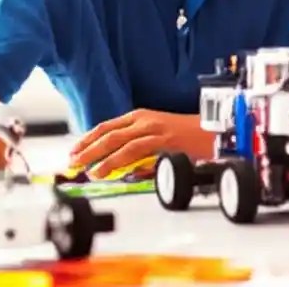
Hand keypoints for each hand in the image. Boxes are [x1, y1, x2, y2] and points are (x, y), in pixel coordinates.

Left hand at [70, 109, 212, 178]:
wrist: (216, 133)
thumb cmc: (190, 138)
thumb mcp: (158, 139)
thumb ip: (139, 151)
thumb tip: (122, 170)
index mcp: (141, 117)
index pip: (107, 127)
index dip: (88, 139)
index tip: (74, 151)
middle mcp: (144, 120)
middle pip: (107, 133)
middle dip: (87, 149)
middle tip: (72, 162)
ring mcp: (153, 129)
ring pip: (118, 142)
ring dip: (99, 158)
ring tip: (87, 171)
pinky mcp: (163, 140)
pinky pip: (135, 151)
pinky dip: (118, 161)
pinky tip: (107, 170)